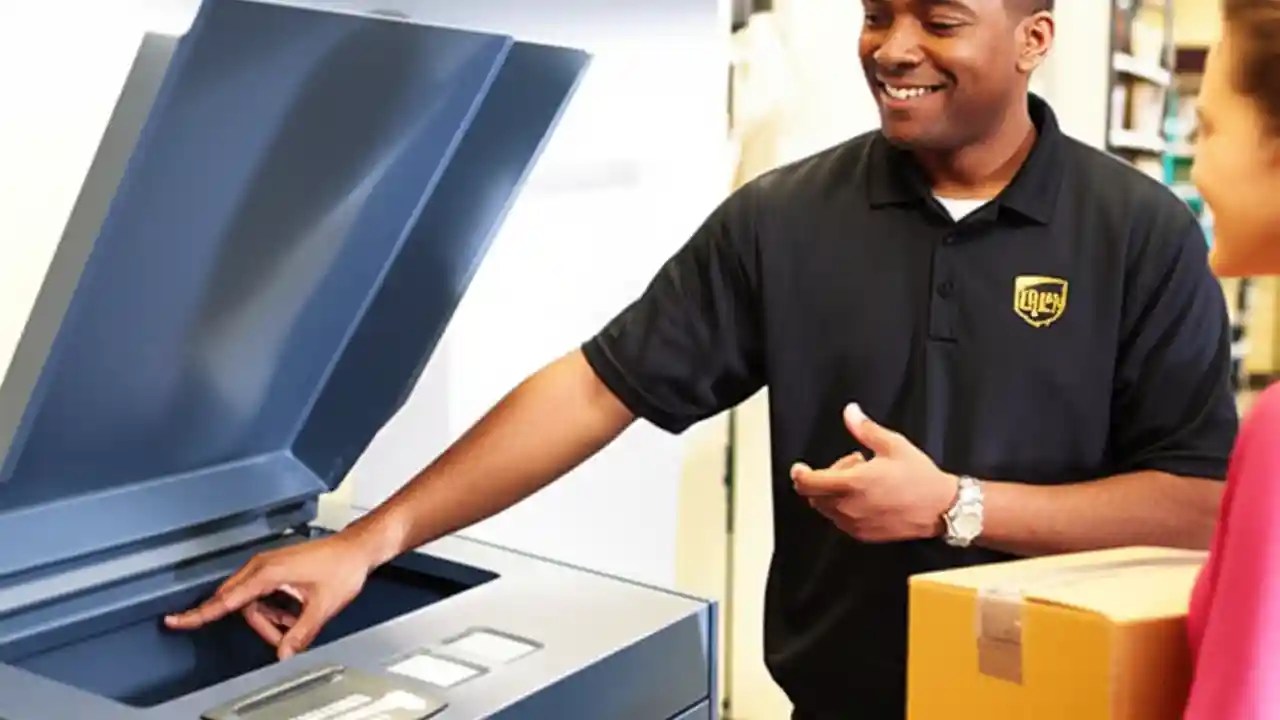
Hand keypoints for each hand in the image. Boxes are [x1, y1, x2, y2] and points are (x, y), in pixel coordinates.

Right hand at [164, 533, 375, 659]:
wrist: (357, 548)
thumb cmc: (342, 566)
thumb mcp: (322, 606)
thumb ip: (300, 633)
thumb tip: (283, 653)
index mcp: (267, 572)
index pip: (225, 599)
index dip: (198, 613)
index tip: (175, 620)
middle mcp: (263, 566)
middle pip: (239, 604)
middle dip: (258, 624)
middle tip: (279, 637)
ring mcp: (269, 566)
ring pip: (252, 601)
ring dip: (269, 618)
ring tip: (295, 624)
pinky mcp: (277, 569)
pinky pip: (263, 594)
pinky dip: (275, 609)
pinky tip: (295, 615)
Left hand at [790, 403, 957, 542]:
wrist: (941, 508)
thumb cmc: (920, 478)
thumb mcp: (892, 445)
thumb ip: (865, 429)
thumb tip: (850, 412)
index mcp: (852, 484)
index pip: (809, 484)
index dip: (799, 475)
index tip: (799, 468)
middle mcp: (849, 507)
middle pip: (815, 496)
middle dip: (825, 478)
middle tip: (852, 466)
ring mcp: (856, 524)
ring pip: (827, 509)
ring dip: (834, 494)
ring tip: (863, 481)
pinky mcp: (864, 535)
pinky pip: (842, 521)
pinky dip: (845, 508)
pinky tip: (867, 497)